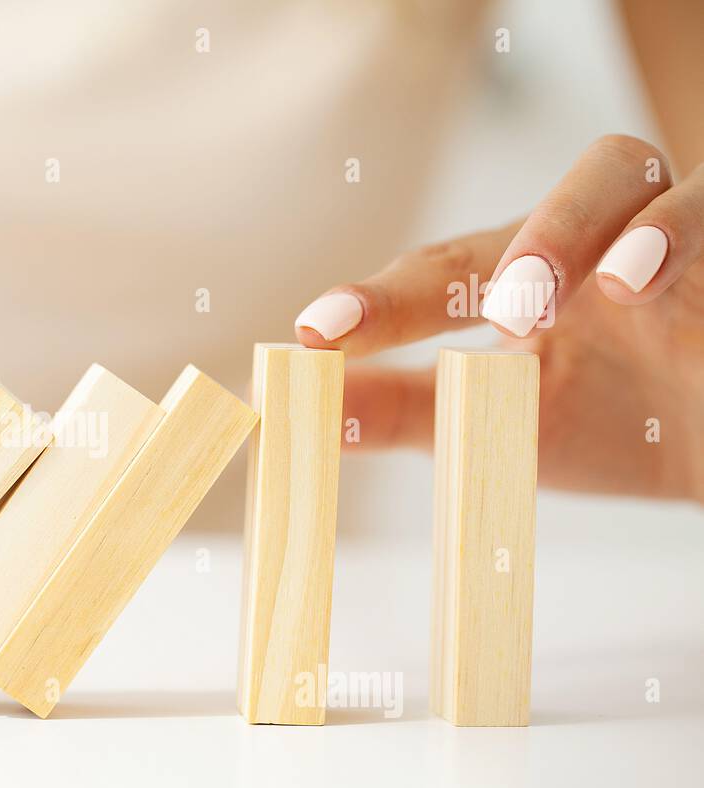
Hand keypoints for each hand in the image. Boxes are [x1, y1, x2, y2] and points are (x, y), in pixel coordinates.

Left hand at [293, 135, 703, 503]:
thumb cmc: (627, 420)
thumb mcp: (506, 422)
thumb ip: (408, 410)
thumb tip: (310, 412)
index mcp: (534, 273)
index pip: (450, 270)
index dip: (383, 299)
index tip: (314, 334)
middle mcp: (600, 235)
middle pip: (546, 198)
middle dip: (510, 245)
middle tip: (489, 314)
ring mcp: (676, 235)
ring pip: (635, 178)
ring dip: (584, 230)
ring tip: (554, 301)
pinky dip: (679, 233)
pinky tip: (641, 276)